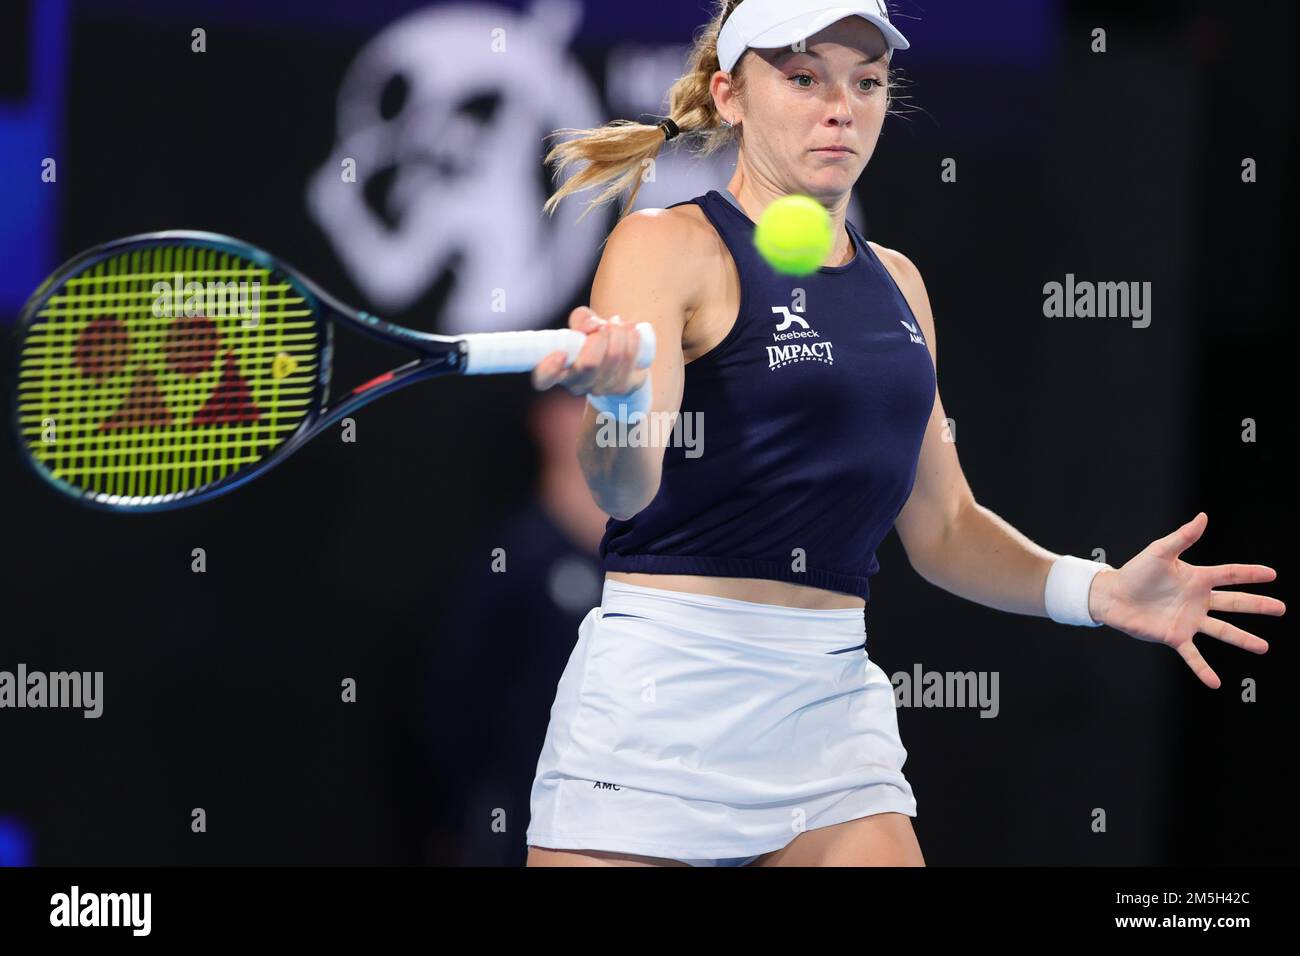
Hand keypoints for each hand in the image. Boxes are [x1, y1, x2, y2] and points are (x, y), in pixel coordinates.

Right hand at [530, 306, 648, 396]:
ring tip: (617, 324)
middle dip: (600, 336)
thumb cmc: (593, 340)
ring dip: (618, 332)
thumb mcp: (582, 325)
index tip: (560, 354)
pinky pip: (630, 357)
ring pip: (613, 356)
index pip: (543, 379)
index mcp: (558, 371)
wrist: (621, 361)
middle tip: (603, 325)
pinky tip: (630, 331)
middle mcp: (576, 384)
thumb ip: (581, 319)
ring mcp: (599, 389)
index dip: (548, 370)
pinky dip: (632, 337)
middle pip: (588, 364)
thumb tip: (591, 326)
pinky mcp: (622, 387)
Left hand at [1088, 512, 1284, 688]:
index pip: (1230, 574)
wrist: (1112, 595)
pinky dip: (1203, 669)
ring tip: (1263, 647)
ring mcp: (1189, 620)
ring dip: (1242, 639)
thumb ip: (1183, 537)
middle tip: (1281, 608)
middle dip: (1258, 605)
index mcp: (1197, 578)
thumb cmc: (1136, 572)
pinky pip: (1193, 655)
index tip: (1272, 574)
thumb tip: (1203, 516)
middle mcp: (1198, 601)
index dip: (1250, 574)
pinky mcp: (1175, 637)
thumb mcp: (1160, 551)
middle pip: (1234, 603)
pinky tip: (1215, 683)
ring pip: (1222, 630)